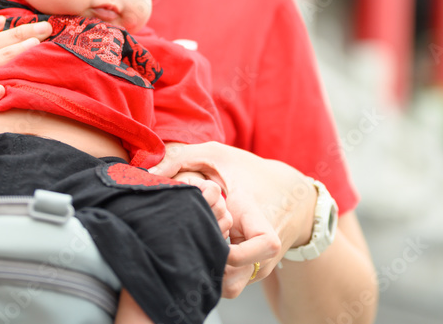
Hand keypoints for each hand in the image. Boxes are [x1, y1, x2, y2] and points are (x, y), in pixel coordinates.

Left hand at [151, 142, 308, 296]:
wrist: (291, 193)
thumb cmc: (251, 171)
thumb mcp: (219, 155)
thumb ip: (183, 158)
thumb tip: (150, 171)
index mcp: (261, 225)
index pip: (254, 253)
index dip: (231, 254)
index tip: (217, 236)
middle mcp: (262, 253)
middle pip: (231, 283)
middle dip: (210, 266)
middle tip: (197, 241)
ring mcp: (258, 266)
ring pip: (227, 287)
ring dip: (210, 268)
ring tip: (200, 242)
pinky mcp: (250, 271)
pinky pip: (228, 280)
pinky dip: (215, 267)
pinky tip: (207, 244)